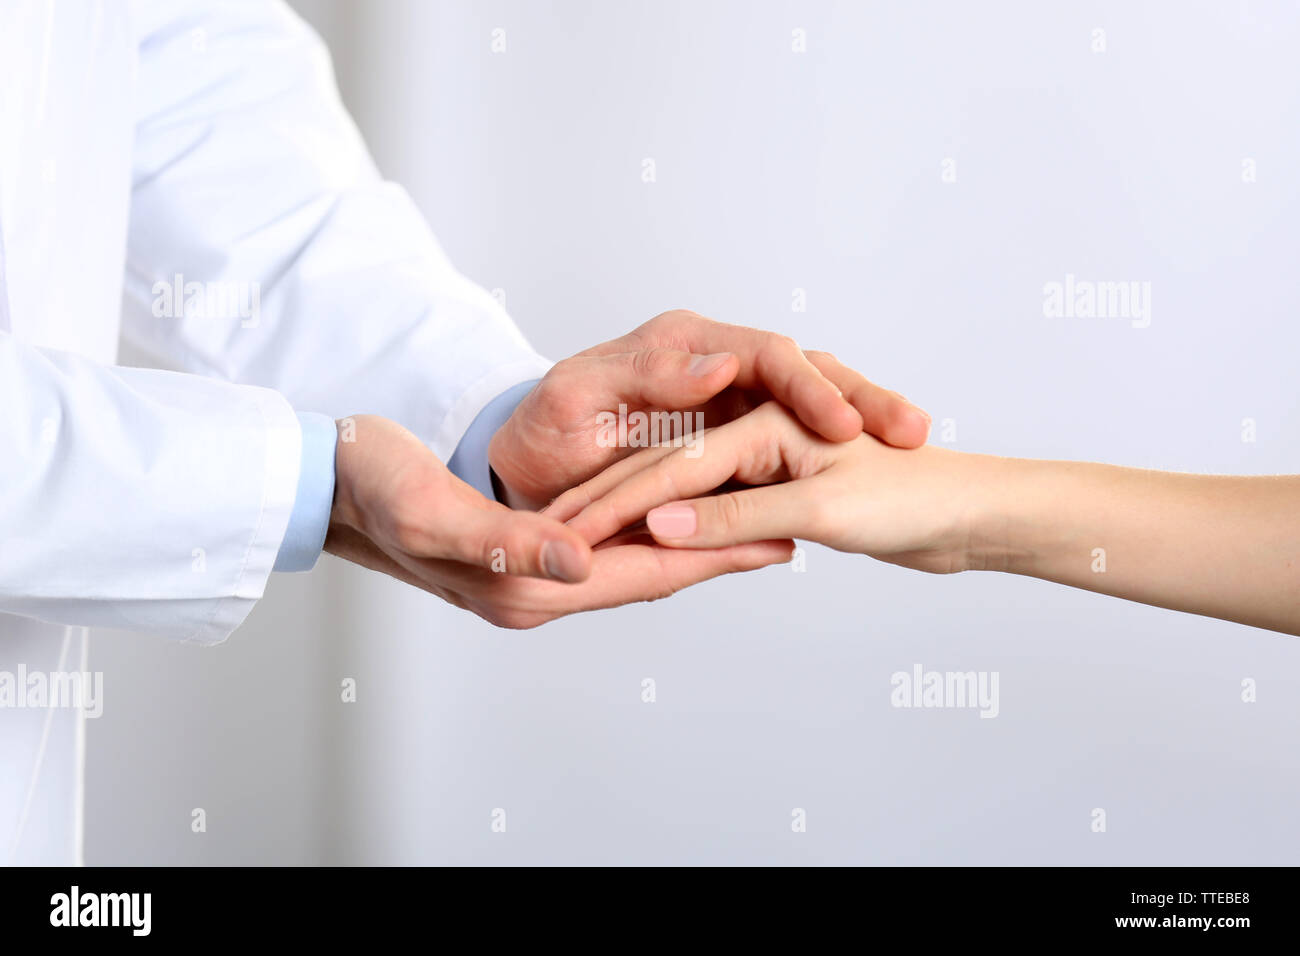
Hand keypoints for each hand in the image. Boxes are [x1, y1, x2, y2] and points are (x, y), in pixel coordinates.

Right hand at [325, 415, 794, 627]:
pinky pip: (605, 547)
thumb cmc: (377, 487)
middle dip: (720, 551)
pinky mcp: (524, 552)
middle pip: (650, 571)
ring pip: (633, 560)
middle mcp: (536, 590)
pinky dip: (649, 531)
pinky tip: (675, 513)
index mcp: (524, 587)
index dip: (712, 553)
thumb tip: (581, 558)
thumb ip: (511, 542)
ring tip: (751, 520)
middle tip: (793, 529)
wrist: (331, 484)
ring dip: (691, 541)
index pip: (641, 571)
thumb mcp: (436, 513)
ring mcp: (531, 574)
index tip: (779, 537)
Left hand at [488, 309, 930, 509]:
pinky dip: (835, 450)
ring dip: (864, 419)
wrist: (527, 473)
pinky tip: (877, 467)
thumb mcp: (579, 397)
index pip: (767, 354)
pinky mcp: (734, 445)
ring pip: (813, 406)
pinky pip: (794, 445)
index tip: (845, 424)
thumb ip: (648, 376)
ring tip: (914, 439)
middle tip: (912, 430)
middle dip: (863, 398)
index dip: (810, 386)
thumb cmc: (543, 434)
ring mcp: (730, 406)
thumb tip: (725, 362)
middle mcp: (715, 367)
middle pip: (807, 372)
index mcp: (683, 344)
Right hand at [547, 401, 985, 573]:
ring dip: (644, 507)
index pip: (672, 465)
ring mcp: (769, 453)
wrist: (970, 517)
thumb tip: (659, 522)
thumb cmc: (912, 501)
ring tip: (590, 534)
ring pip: (688, 480)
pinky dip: (684, 521)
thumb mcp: (816, 509)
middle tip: (562, 529)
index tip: (570, 533)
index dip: (618, 501)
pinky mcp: (782, 482)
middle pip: (669, 464)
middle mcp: (761, 425)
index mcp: (767, 418)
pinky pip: (717, 501)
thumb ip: (733, 514)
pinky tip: (657, 540)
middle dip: (615, 496)